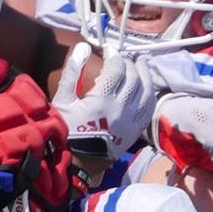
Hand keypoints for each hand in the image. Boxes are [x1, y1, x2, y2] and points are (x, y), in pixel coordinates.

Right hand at [53, 42, 158, 161]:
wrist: (77, 163)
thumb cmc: (66, 131)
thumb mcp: (63, 101)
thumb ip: (72, 72)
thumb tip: (83, 47)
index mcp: (103, 99)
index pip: (117, 68)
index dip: (114, 55)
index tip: (109, 51)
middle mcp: (121, 108)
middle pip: (134, 77)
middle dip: (129, 63)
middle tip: (123, 59)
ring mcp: (131, 120)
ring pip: (146, 91)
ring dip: (145, 75)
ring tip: (141, 64)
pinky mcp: (135, 131)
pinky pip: (148, 109)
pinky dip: (150, 95)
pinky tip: (146, 88)